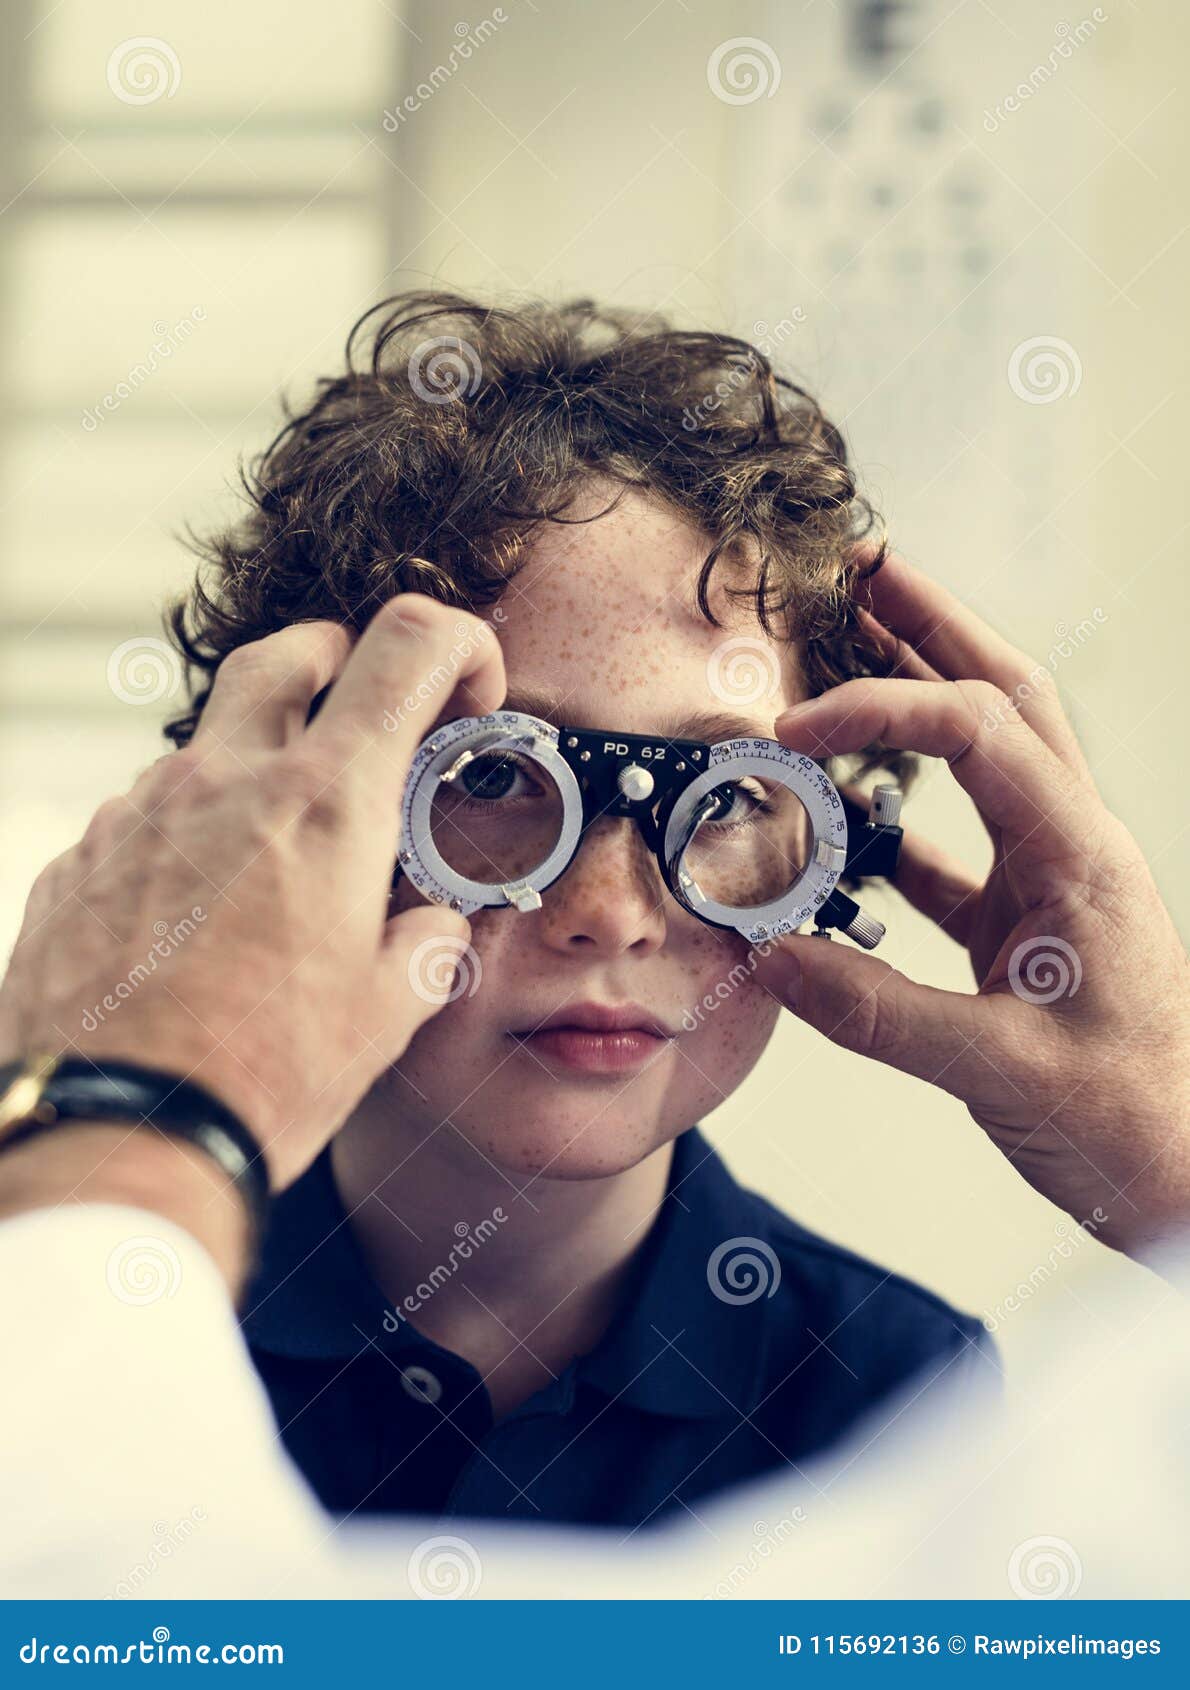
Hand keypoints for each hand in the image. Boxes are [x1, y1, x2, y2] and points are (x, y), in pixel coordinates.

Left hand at [0, 597, 504, 1191]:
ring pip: (208, 743)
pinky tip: (203, 915)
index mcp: (324, 805)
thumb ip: (427, 944)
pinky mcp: (82, 862)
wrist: (118, 1137)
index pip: (404, 647)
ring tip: (280, 856)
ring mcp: (140, 815)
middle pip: (286, 654)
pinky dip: (190, 835)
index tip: (470, 687)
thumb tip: (432, 924)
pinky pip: (145, 816)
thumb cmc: (261, 1077)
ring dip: (256, 766)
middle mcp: (225, 783)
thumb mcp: (386, 1015)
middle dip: (340, 658)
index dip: (456, 642)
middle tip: (367, 708)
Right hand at [753, 552, 1189, 1259]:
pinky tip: (845, 819)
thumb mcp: (1003, 1069)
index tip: (794, 726)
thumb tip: (769, 955)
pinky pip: (952, 853)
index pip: (977, 733)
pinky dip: (895, 823)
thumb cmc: (1134, 1122)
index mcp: (1080, 855)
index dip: (880, 710)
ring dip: (919, 699)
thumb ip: (878, 1012)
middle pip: (1006, 697)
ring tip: (852, 650)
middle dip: (934, 623)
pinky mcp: (1023, 929)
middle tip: (862, 568)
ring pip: (985, 759)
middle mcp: (1070, 847)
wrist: (1186, 1179)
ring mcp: (1048, 883)